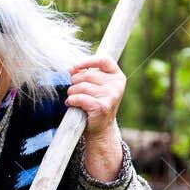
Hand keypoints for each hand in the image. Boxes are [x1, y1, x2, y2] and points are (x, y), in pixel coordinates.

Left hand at [68, 54, 125, 180]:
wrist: (101, 128)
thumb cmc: (96, 104)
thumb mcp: (96, 86)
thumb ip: (88, 74)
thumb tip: (71, 68)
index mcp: (117, 77)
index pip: (104, 60)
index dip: (87, 61)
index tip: (74, 66)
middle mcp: (117, 85)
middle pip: (88, 74)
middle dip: (75, 82)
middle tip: (73, 90)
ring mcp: (111, 96)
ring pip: (82, 86)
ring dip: (72, 92)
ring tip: (73, 98)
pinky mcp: (101, 107)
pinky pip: (80, 98)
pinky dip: (72, 100)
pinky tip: (71, 104)